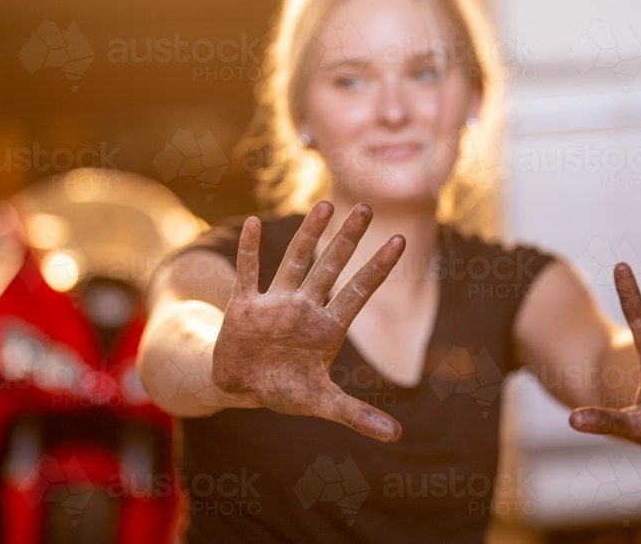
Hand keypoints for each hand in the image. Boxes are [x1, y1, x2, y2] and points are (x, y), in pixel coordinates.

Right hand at [211, 201, 405, 442]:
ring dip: (308, 235)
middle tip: (367, 209)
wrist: (242, 387)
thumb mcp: (323, 403)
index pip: (358, 292)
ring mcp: (275, 303)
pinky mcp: (244, 306)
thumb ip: (358, 415)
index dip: (377, 269)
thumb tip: (397, 436)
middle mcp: (305, 308)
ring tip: (325, 205)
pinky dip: (248, 250)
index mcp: (328, 328)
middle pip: (330, 267)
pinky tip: (252, 222)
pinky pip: (247, 273)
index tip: (399, 241)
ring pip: (294, 261)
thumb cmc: (286, 389)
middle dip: (347, 240)